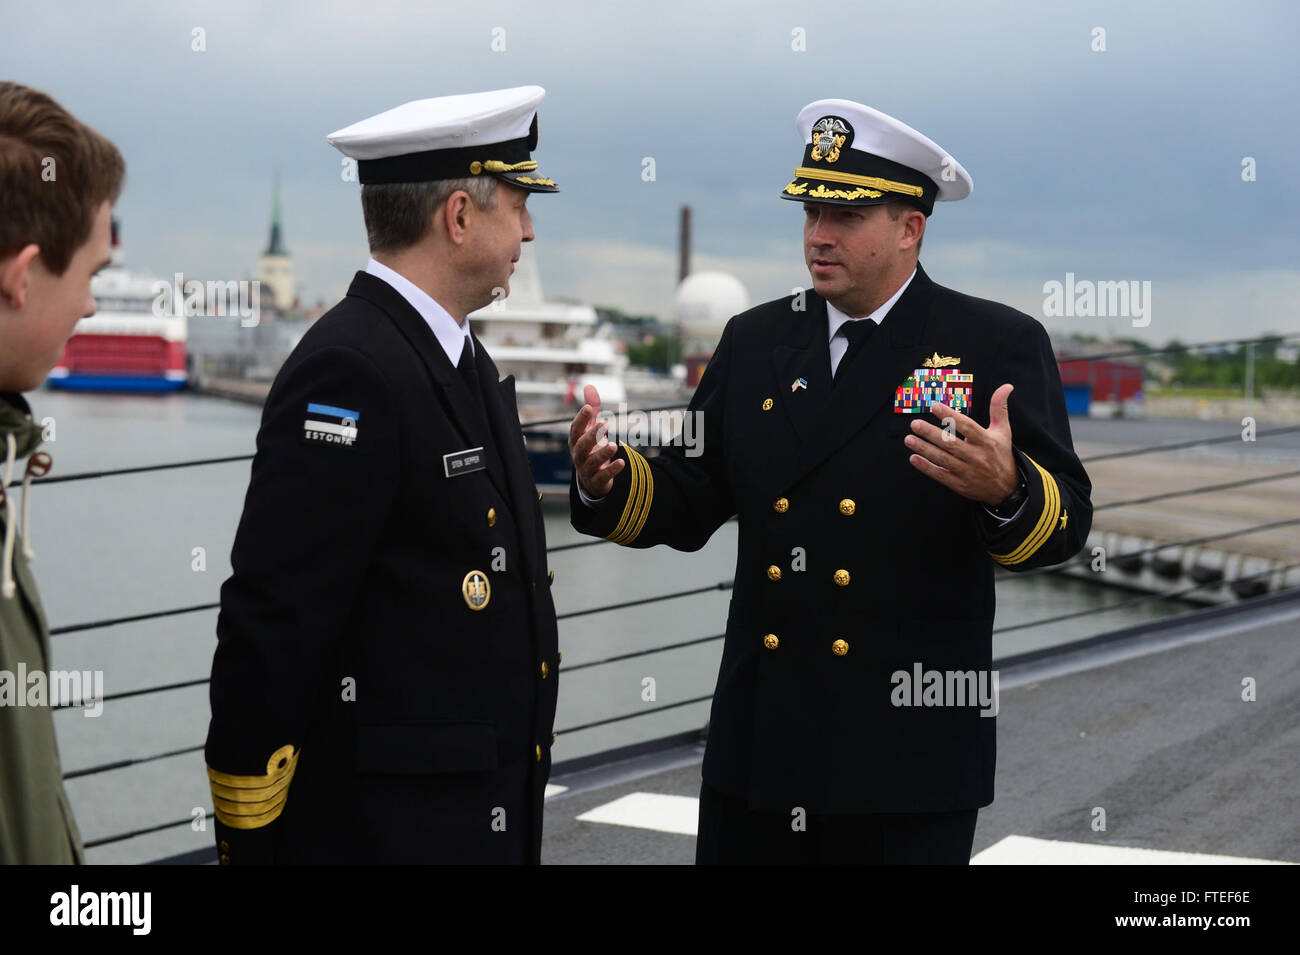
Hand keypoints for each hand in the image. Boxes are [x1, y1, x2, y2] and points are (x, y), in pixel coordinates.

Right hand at [568, 384, 625, 496]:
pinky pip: (602, 476)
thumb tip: (589, 385)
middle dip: (592, 434)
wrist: (591, 478)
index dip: (581, 418)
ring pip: (591, 461)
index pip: (575, 428)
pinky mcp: (596, 481)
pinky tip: (622, 462)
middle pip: (582, 445)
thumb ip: (592, 409)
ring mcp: (586, 469)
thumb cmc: (590, 448)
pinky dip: (611, 470)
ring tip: (614, 445)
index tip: (588, 407)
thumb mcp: (591, 428)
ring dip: (602, 453)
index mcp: (576, 441)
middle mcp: (578, 455)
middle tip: (605, 423)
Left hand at [904, 383, 1018, 505]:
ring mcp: (967, 472)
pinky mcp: (960, 485)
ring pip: (943, 459)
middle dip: (931, 433)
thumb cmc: (1001, 454)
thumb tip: (1006, 386)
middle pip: (951, 443)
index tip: (935, 406)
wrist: (1007, 487)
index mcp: (986, 441)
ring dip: (924, 449)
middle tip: (915, 424)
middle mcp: (976, 456)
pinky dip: (927, 467)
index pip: (967, 426)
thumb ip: (999, 408)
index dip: (951, 416)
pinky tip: (914, 458)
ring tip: (909, 439)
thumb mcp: (1003, 431)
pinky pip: (941, 475)